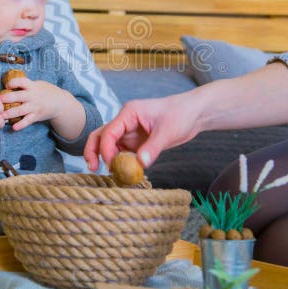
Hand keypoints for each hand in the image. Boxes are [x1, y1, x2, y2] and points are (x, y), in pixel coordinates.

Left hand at [0, 76, 70, 130]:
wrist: (60, 103)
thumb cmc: (46, 92)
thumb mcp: (38, 84)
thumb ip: (26, 85)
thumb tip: (10, 84)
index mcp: (32, 86)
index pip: (21, 82)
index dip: (12, 83)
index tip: (6, 86)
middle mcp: (33, 96)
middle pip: (17, 96)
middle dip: (6, 98)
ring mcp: (35, 107)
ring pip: (20, 110)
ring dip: (10, 113)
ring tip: (1, 116)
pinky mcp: (36, 116)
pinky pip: (27, 121)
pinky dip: (21, 125)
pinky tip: (14, 127)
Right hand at [83, 92, 200, 171]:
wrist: (194, 113)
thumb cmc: (181, 114)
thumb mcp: (167, 132)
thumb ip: (152, 148)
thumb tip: (140, 164)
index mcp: (129, 113)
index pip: (109, 131)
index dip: (106, 149)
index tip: (111, 165)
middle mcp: (125, 121)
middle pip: (101, 135)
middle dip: (94, 151)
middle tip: (93, 168)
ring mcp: (129, 131)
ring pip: (109, 145)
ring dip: (107, 159)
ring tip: (112, 175)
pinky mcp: (136, 141)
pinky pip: (122, 152)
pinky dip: (120, 162)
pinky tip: (124, 173)